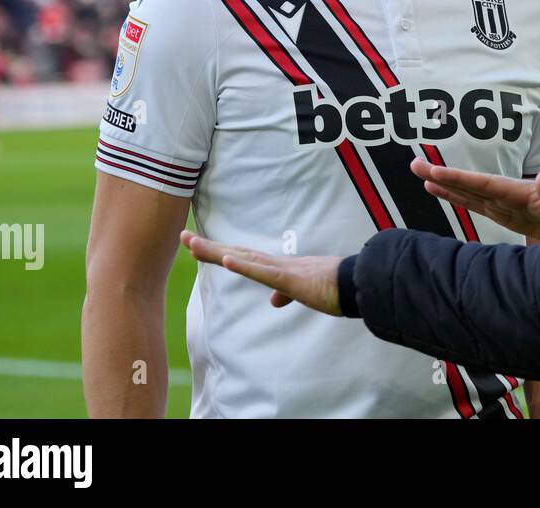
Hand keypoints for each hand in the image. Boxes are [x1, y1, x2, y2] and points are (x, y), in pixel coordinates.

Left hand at [180, 230, 342, 315]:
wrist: (357, 284)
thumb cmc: (335, 287)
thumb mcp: (305, 292)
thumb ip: (287, 295)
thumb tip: (274, 302)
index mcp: (278, 268)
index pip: (243, 257)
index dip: (220, 251)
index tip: (197, 245)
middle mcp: (276, 263)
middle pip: (236, 252)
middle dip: (208, 247)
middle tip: (182, 236)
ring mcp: (282, 269)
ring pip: (243, 257)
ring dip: (217, 251)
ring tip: (192, 245)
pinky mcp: (290, 278)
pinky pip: (264, 272)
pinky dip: (244, 265)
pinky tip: (227, 259)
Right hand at [409, 159, 539, 243]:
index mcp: (520, 193)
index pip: (483, 185)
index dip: (458, 180)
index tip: (433, 172)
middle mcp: (509, 195)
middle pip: (469, 185)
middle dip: (442, 177)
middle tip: (413, 165)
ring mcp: (506, 204)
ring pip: (469, 194)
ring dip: (445, 186)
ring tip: (420, 175)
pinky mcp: (508, 215)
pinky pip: (477, 206)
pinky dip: (458, 199)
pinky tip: (441, 193)